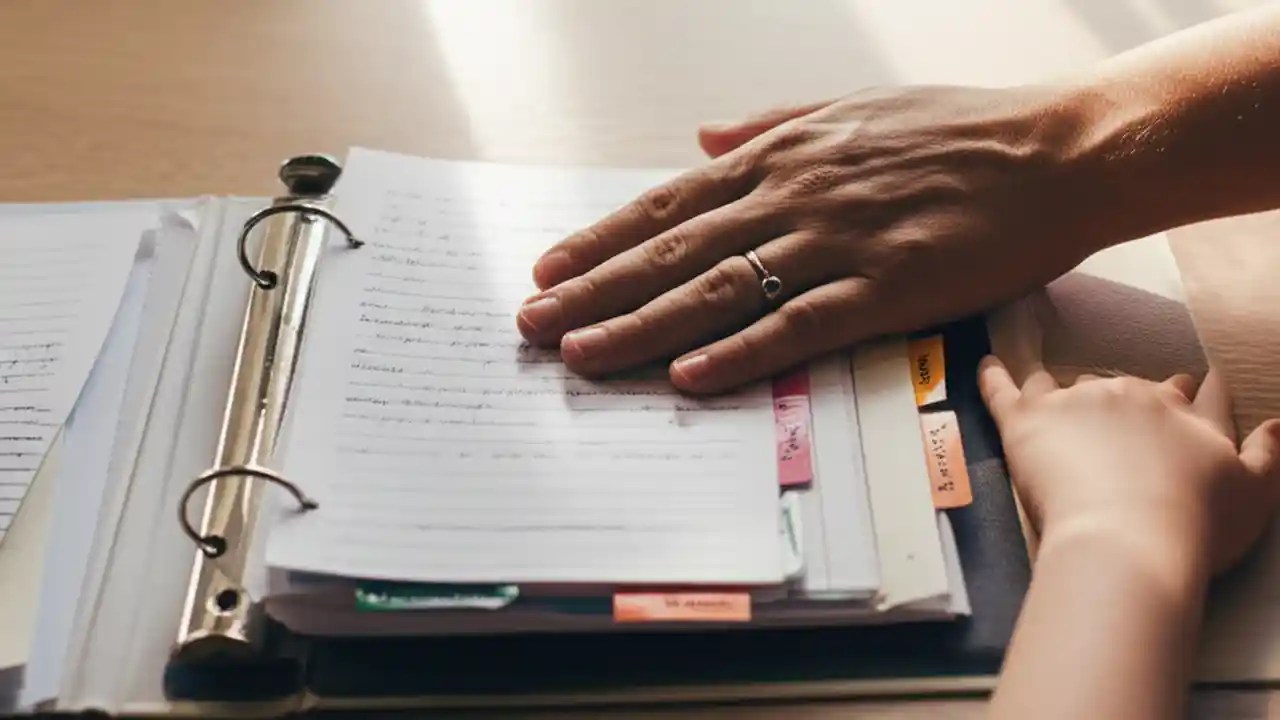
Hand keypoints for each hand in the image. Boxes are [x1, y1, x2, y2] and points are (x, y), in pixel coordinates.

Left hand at [518, 86, 1107, 392]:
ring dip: (644, 327)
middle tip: (532, 327)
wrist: (1057, 149)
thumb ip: (769, 124)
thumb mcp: (850, 106)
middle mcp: (794, 196)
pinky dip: (742, 352)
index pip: (668, 203)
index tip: (548, 271)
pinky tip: (692, 377)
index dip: (602, 240)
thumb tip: (700, 137)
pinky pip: (800, 325)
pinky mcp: (889, 287)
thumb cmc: (956, 128)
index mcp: (781, 156)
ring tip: (582, 356)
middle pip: (674, 251)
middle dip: (597, 291)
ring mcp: (839, 242)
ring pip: (720, 290)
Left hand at [979, 358, 1279, 574]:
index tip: (1190, 389)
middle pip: (1123, 387)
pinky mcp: (1026, 421)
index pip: (1186, 393)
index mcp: (1178, 410)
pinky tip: (985, 363)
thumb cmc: (1197, 524)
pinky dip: (992, 375)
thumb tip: (1278, 421)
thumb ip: (1266, 453)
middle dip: (1123, 397)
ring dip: (1063, 388)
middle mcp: (1127, 395)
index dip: (1187, 393)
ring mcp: (1073, 404)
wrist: (1130, 538)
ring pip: (1065, 384)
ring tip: (1055, 392)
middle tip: (1119, 414)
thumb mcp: (1254, 493)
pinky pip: (1003, 389)